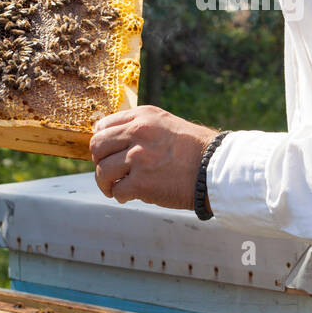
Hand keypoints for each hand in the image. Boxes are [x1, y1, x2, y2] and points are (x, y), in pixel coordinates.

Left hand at [89, 105, 219, 209]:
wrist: (215, 168)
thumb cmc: (194, 149)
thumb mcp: (165, 124)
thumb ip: (139, 127)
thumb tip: (112, 141)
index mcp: (143, 117)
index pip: (103, 125)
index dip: (102, 142)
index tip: (107, 153)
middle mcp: (138, 133)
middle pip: (96, 147)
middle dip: (99, 162)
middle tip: (109, 172)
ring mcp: (138, 158)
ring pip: (102, 171)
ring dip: (106, 183)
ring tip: (116, 187)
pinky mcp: (142, 183)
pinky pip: (116, 190)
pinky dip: (120, 196)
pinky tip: (130, 196)